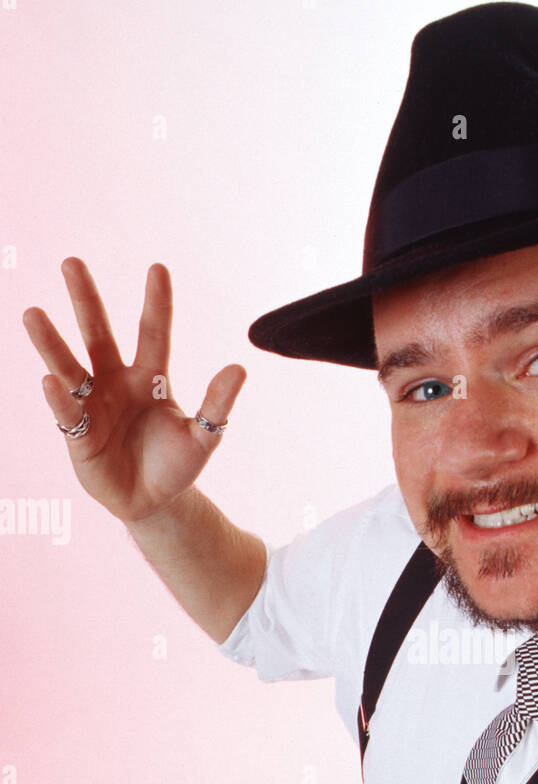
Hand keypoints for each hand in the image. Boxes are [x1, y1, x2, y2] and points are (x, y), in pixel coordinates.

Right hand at [23, 258, 245, 522]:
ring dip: (51, 343)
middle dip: (85, 300)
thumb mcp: (202, 437)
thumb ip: (217, 404)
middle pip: (98, 335)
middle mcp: (116, 383)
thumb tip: (240, 368)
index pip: (153, 334)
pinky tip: (50, 381)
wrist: (154, 503)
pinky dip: (59, 399)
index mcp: (150, 379)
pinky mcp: (78, 435)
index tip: (158, 268)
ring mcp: (93, 406)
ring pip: (69, 367)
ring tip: (32, 313)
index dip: (156, 303)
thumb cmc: (176, 465)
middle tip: (71, 262)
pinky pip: (67, 413)